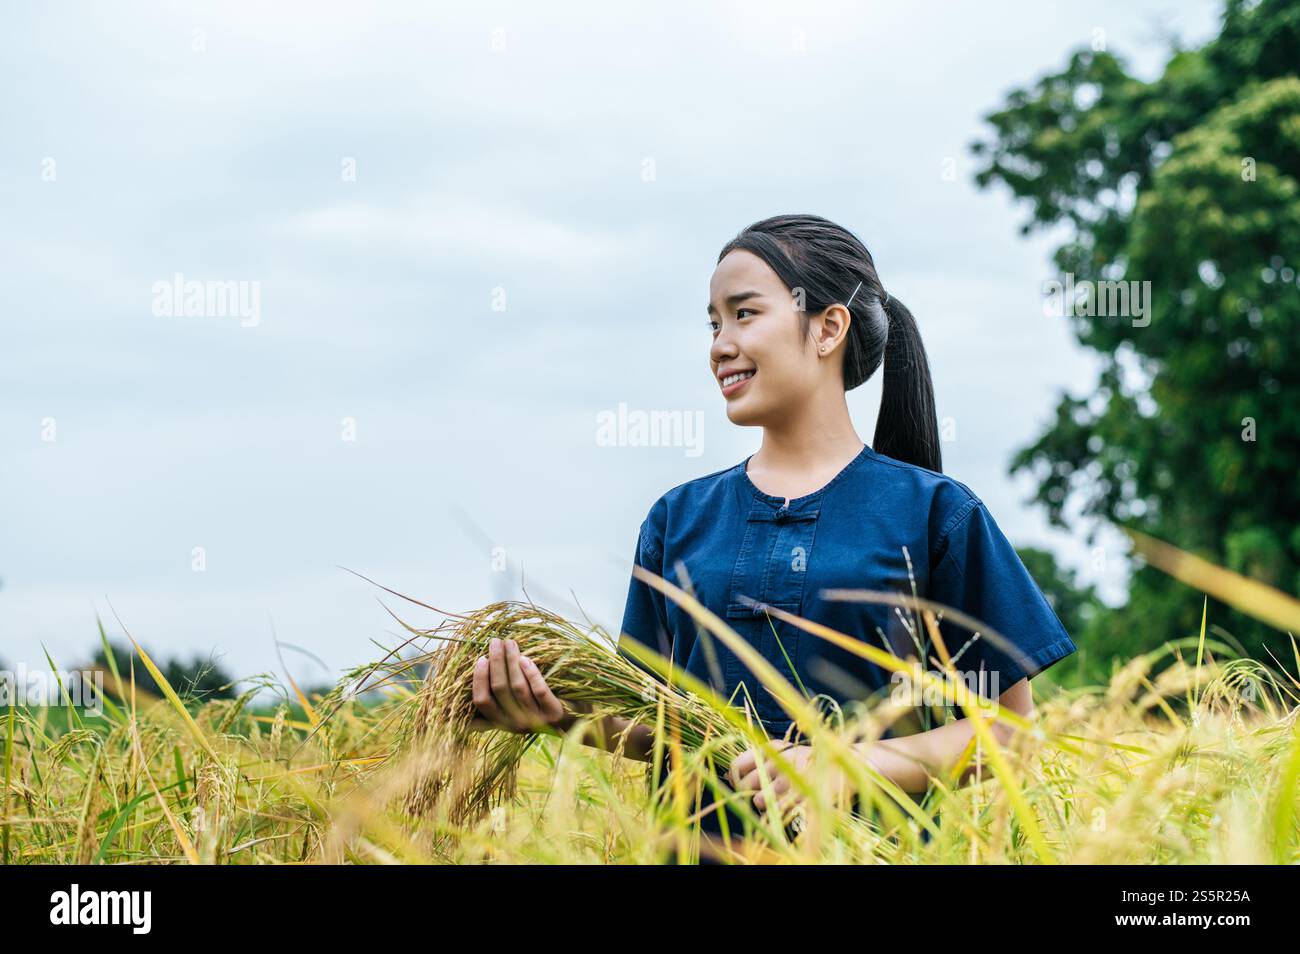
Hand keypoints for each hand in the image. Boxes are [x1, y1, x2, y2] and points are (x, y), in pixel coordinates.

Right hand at [471, 637, 569, 733]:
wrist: (574, 723)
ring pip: (518, 687)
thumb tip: (469, 680)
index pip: (482, 701)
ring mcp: (535, 720)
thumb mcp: (513, 711)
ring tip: (510, 643)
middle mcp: (516, 724)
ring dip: (512, 661)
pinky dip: (531, 673)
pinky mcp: (554, 713)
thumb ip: (495, 702)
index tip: (481, 658)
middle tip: (495, 641)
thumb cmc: (538, 708)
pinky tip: (525, 658)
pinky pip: (539, 690)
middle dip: (496, 662)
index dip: (479, 679)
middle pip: (499, 689)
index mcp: (502, 722)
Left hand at [728, 741, 848, 813]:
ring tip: (777, 798)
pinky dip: (777, 812)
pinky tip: (786, 806)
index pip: (738, 764)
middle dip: (748, 792)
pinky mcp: (802, 797)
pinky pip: (776, 811)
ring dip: (764, 803)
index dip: (735, 777)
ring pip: (758, 800)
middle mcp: (779, 760)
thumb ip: (759, 760)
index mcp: (773, 747)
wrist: (846, 767)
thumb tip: (728, 774)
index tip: (741, 782)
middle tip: (760, 793)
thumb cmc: (809, 761)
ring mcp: (791, 779)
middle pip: (745, 783)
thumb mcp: (785, 752)